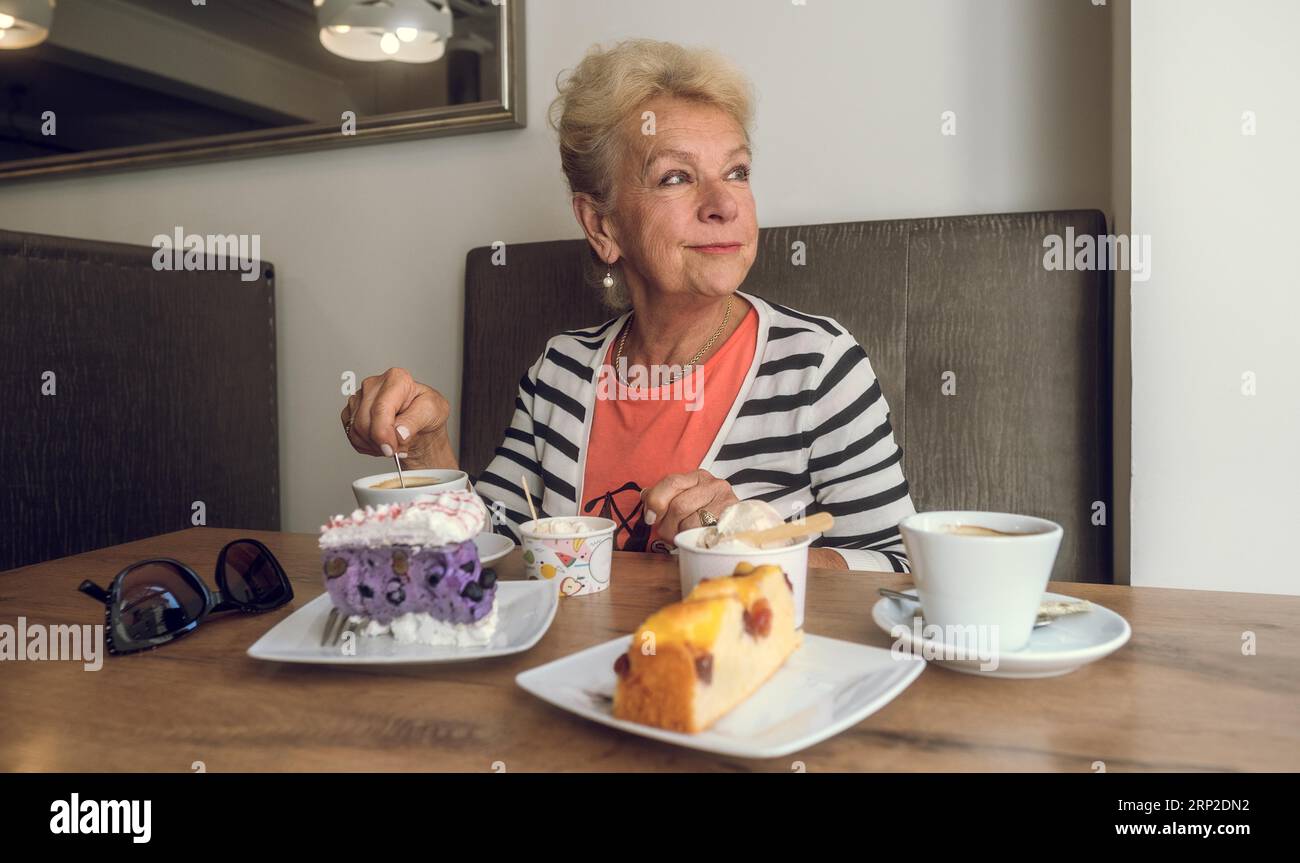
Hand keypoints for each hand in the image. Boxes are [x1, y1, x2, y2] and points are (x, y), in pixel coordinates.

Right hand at [340, 367, 454, 467]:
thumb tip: (399, 432)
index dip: (383, 433)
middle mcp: (374, 385)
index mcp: (396, 379)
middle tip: (397, 447)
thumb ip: (416, 421)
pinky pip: (352, 435)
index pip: (380, 408)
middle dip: (380, 441)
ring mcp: (360, 398)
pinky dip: (367, 445)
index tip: (390, 448)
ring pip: (356, 429)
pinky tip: (382, 441)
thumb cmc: (427, 413)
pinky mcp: (351, 412)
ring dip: (375, 445)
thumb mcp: (434, 412)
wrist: (421, 425)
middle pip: (364, 420)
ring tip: (393, 442)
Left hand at [640, 469, 740, 544]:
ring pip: (689, 523)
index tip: (651, 518)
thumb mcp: (683, 501)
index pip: (670, 482)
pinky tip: (695, 539)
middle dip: (667, 525)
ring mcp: (725, 500)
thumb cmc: (704, 516)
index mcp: (697, 477)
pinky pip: (702, 534)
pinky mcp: (731, 519)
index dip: (655, 501)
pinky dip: (693, 540)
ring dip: (680, 536)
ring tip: (683, 537)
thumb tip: (646, 501)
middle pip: (678, 506)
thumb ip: (662, 498)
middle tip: (668, 534)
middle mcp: (713, 484)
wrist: (737, 528)